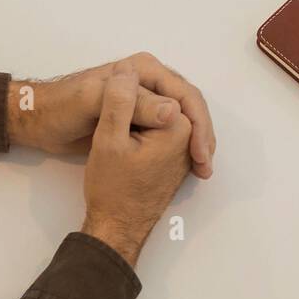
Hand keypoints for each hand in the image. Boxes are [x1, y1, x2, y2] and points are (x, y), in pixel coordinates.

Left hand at [8, 51, 215, 178]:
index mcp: (145, 69)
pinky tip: (187, 164)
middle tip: (205, 166)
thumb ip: (133, 105)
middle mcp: (152, 81)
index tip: (199, 154)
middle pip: (191, 107)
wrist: (41, 122)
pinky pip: (172, 129)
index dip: (198, 124)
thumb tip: (173, 112)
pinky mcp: (143, 118)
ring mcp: (149, 99)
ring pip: (185, 120)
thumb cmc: (62, 108)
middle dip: (202, 136)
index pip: (185, 95)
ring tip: (201, 169)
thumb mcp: (95, 104)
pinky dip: (183, 146)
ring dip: (196, 143)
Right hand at [81, 66, 194, 266]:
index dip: (133, 86)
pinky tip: (126, 132)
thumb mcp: (108, 139)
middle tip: (110, 102)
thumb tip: (127, 71)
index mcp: (179, 126)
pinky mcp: (176, 159)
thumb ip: (119, 102)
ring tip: (114, 118)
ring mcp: (185, 150)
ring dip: (141, 112)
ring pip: (164, 114)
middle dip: (138, 98)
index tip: (109, 91)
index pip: (161, 87)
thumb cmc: (113, 187)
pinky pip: (163, 129)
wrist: (117, 227)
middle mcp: (190, 137)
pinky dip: (146, 126)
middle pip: (166, 99)